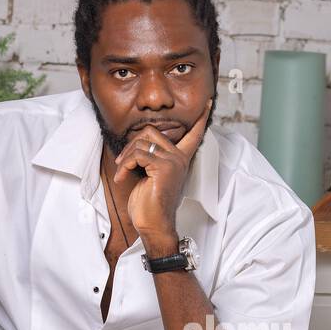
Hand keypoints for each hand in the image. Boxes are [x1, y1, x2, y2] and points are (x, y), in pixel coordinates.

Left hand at [114, 99, 212, 238]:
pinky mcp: (163, 168)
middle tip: (122, 162)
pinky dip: (125, 165)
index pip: (194, 135)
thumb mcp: (149, 174)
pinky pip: (138, 155)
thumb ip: (150, 157)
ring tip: (122, 173)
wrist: (153, 225)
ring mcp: (173, 162)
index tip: (208, 104)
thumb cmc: (148, 204)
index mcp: (180, 159)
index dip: (201, 118)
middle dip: (130, 145)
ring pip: (140, 143)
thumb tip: (137, 142)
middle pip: (150, 132)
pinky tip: (123, 179)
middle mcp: (180, 158)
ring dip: (124, 158)